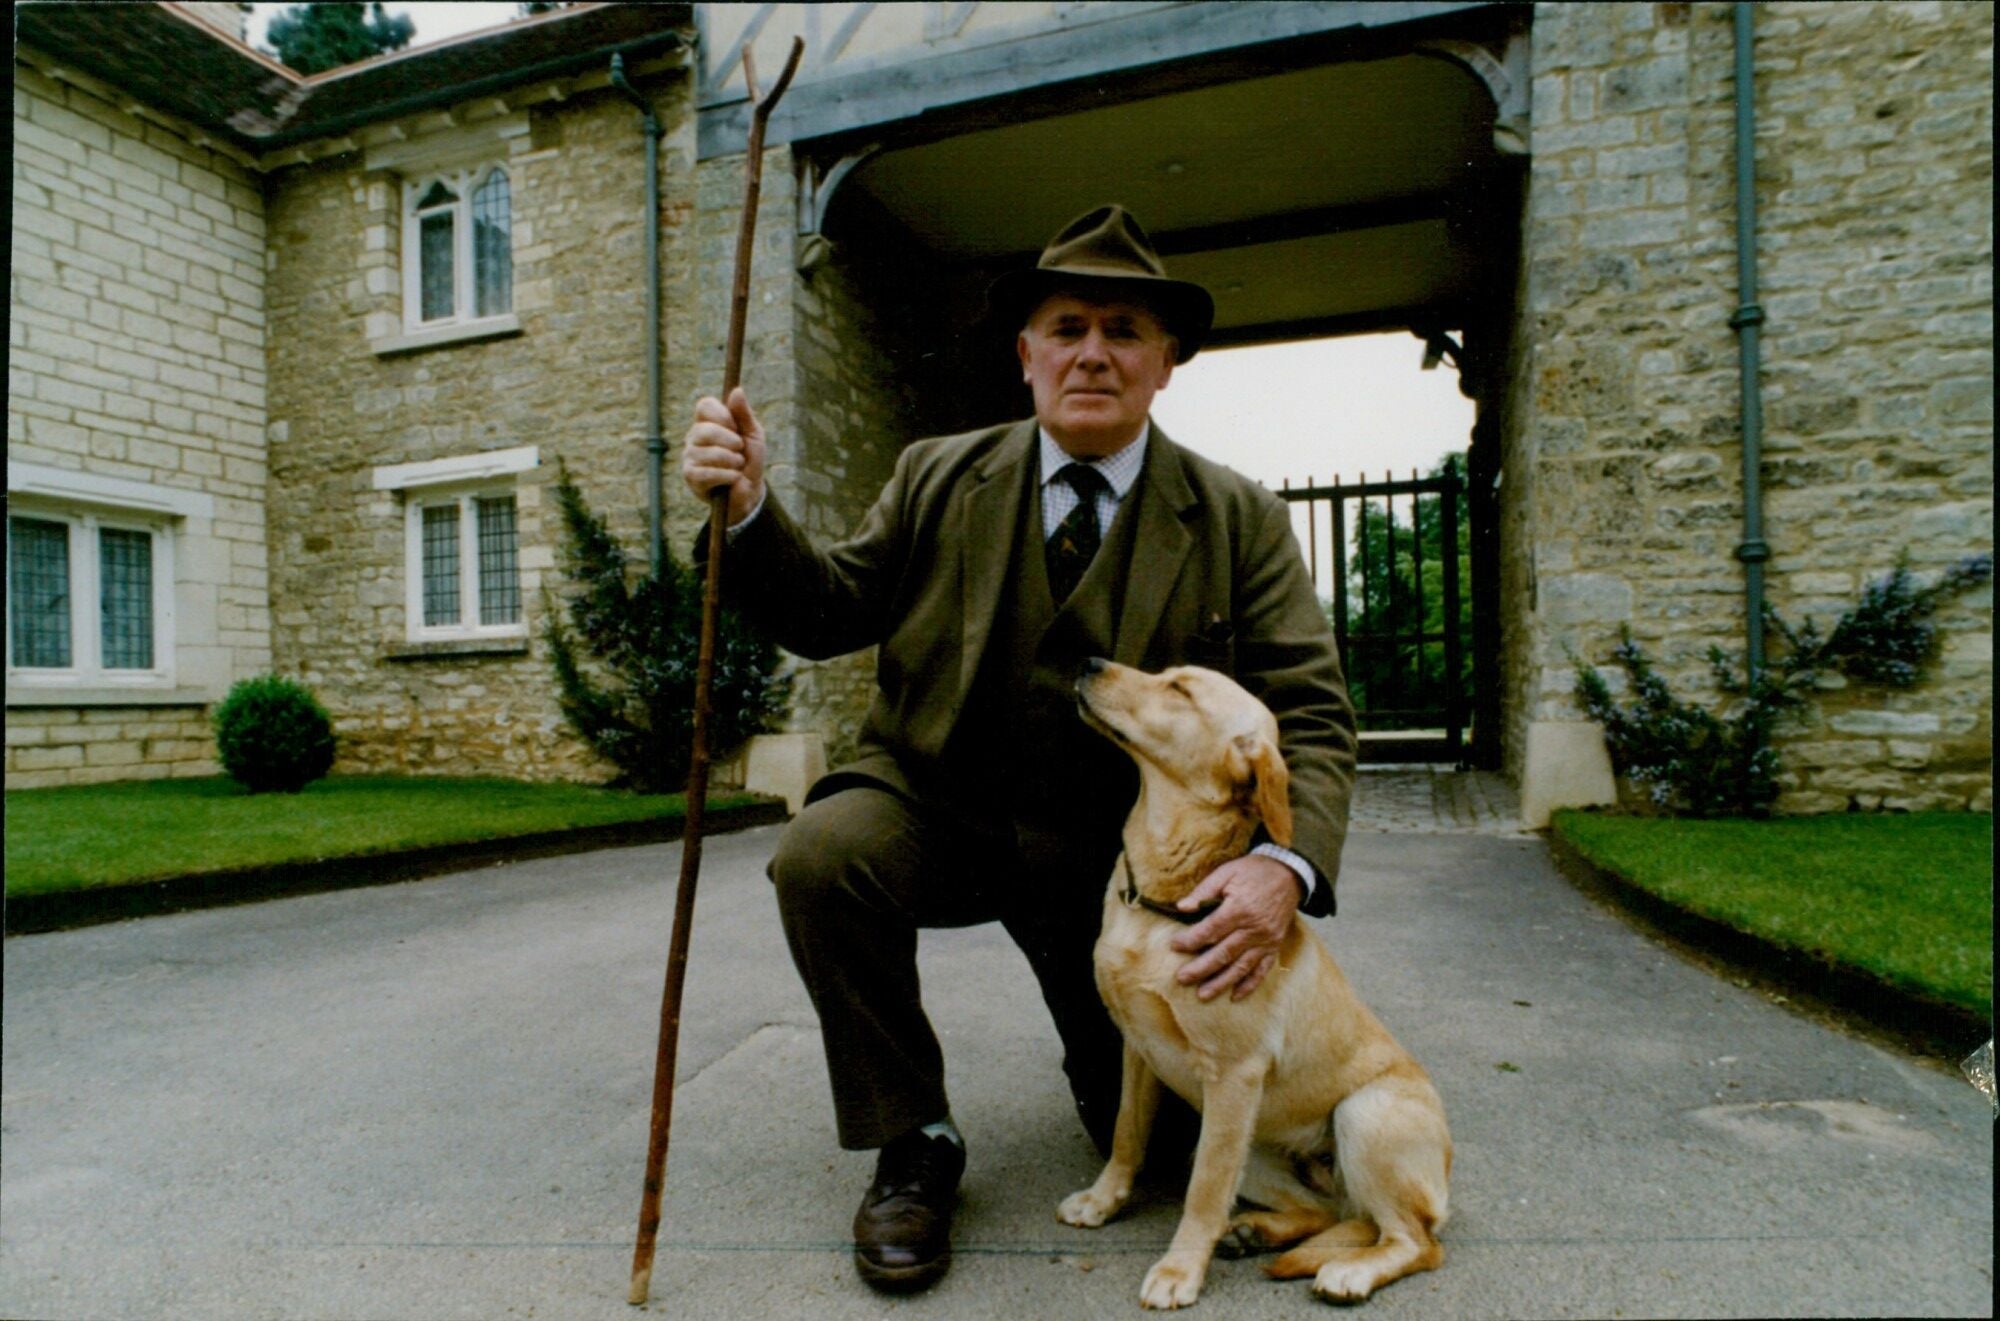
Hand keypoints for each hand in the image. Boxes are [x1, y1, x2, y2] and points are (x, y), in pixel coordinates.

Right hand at [681, 387, 765, 526]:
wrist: (750, 491)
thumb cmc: (749, 460)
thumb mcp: (753, 435)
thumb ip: (744, 414)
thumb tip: (737, 390)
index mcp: (708, 422)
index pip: (704, 406)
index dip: (722, 415)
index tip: (735, 427)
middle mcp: (694, 437)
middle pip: (705, 429)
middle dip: (730, 441)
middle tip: (740, 450)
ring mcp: (690, 456)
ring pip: (708, 453)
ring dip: (732, 461)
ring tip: (737, 466)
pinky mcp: (691, 476)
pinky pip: (707, 472)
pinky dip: (727, 475)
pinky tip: (733, 478)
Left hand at [1169, 854, 1299, 1001]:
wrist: (1289, 874)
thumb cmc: (1254, 871)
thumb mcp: (1227, 872)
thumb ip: (1204, 891)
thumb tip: (1181, 907)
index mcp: (1240, 908)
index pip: (1211, 930)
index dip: (1190, 939)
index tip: (1174, 946)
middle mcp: (1254, 928)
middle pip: (1223, 953)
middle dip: (1201, 968)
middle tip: (1182, 978)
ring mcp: (1266, 940)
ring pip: (1241, 967)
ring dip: (1221, 982)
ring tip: (1203, 995)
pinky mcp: (1275, 946)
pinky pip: (1262, 969)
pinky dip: (1249, 984)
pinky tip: (1235, 996)